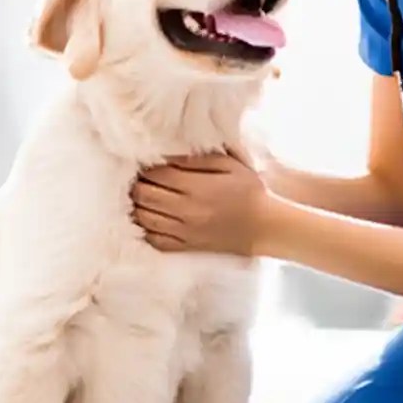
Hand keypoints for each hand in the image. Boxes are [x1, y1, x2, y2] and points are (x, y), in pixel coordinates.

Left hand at [131, 151, 270, 255]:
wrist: (265, 227)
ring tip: (141, 196)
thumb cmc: (249, 191)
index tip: (147, 163)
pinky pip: (154, 239)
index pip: (157, 175)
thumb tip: (166, 156)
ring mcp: (185, 231)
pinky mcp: (186, 246)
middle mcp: (187, 211)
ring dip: (138, 205)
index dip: (147, 168)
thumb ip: (197, 158)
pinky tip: (147, 217)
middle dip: (138, 184)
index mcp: (197, 187)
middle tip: (141, 178)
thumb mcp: (229, 164)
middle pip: (144, 196)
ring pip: (144, 218)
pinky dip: (145, 227)